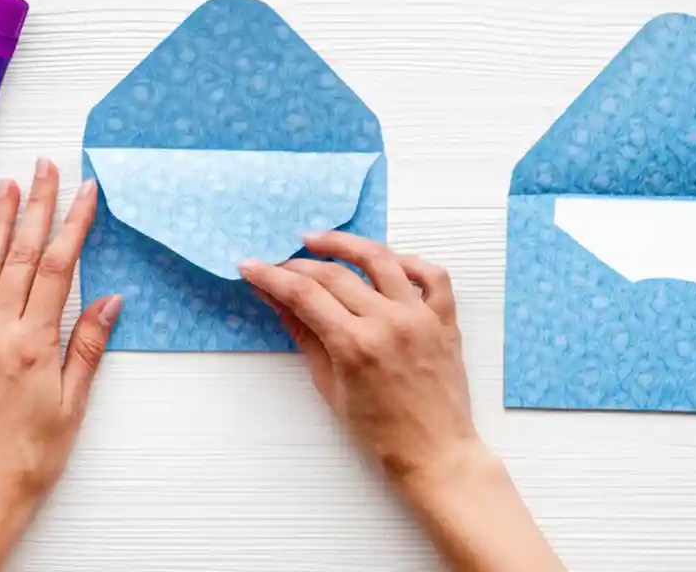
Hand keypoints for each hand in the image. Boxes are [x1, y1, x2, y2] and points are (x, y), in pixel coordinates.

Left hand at [0, 159, 121, 571]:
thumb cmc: (34, 452)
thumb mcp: (75, 402)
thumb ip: (89, 345)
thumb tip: (110, 300)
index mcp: (35, 343)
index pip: (57, 267)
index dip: (72, 224)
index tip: (85, 191)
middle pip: (19, 255)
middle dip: (36, 206)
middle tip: (44, 167)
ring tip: (8, 183)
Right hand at [240, 232, 562, 571]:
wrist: (435, 454)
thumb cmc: (380, 433)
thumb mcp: (330, 387)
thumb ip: (305, 336)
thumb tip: (278, 301)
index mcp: (356, 345)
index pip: (304, 295)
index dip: (271, 276)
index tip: (251, 266)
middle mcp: (389, 323)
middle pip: (334, 275)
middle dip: (297, 264)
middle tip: (277, 263)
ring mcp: (420, 317)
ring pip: (380, 259)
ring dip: (344, 244)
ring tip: (317, 240)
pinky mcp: (444, 319)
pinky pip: (431, 275)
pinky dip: (407, 261)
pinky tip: (384, 261)